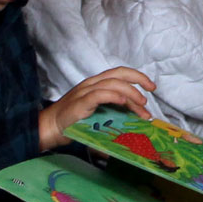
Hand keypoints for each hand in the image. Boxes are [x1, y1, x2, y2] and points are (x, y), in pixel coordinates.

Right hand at [39, 67, 156, 150]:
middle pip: (119, 73)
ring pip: (112, 83)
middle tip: (152, 89)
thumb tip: (136, 117)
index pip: (119, 74)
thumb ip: (114, 110)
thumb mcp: (98, 114)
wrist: (50, 128)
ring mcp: (85, 91)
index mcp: (96, 84)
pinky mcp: (80, 102)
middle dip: (138, 78)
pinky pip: (100, 94)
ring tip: (141, 104)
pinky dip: (114, 96)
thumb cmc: (73, 122)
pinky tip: (123, 101)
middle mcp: (91, 83)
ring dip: (131, 93)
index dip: (137, 77)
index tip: (150, 87)